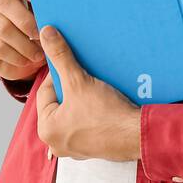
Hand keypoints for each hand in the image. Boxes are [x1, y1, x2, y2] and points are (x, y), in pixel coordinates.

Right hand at [0, 0, 45, 81]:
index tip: (39, 0)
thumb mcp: (47, 11)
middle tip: (41, 34)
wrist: (29, 50)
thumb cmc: (41, 23)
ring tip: (39, 54)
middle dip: (25, 20)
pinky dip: (15, 56)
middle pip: (3, 0)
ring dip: (24, 44)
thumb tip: (60, 4)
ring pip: (2, 27)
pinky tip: (26, 60)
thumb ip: (49, 4)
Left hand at [35, 26, 141, 161]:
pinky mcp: (93, 147)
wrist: (137, 135)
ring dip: (82, 98)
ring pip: (74, 112)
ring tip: (93, 87)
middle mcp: (57, 142)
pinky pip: (87, 123)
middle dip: (70, 87)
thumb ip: (61, 57)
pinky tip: (102, 101)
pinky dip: (92, 111)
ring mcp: (76, 147)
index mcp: (47, 129)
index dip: (57, 73)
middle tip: (82, 76)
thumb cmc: (106, 115)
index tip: (69, 64)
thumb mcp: (78, 81)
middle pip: (59, 103)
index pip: (45, 91)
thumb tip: (47, 35)